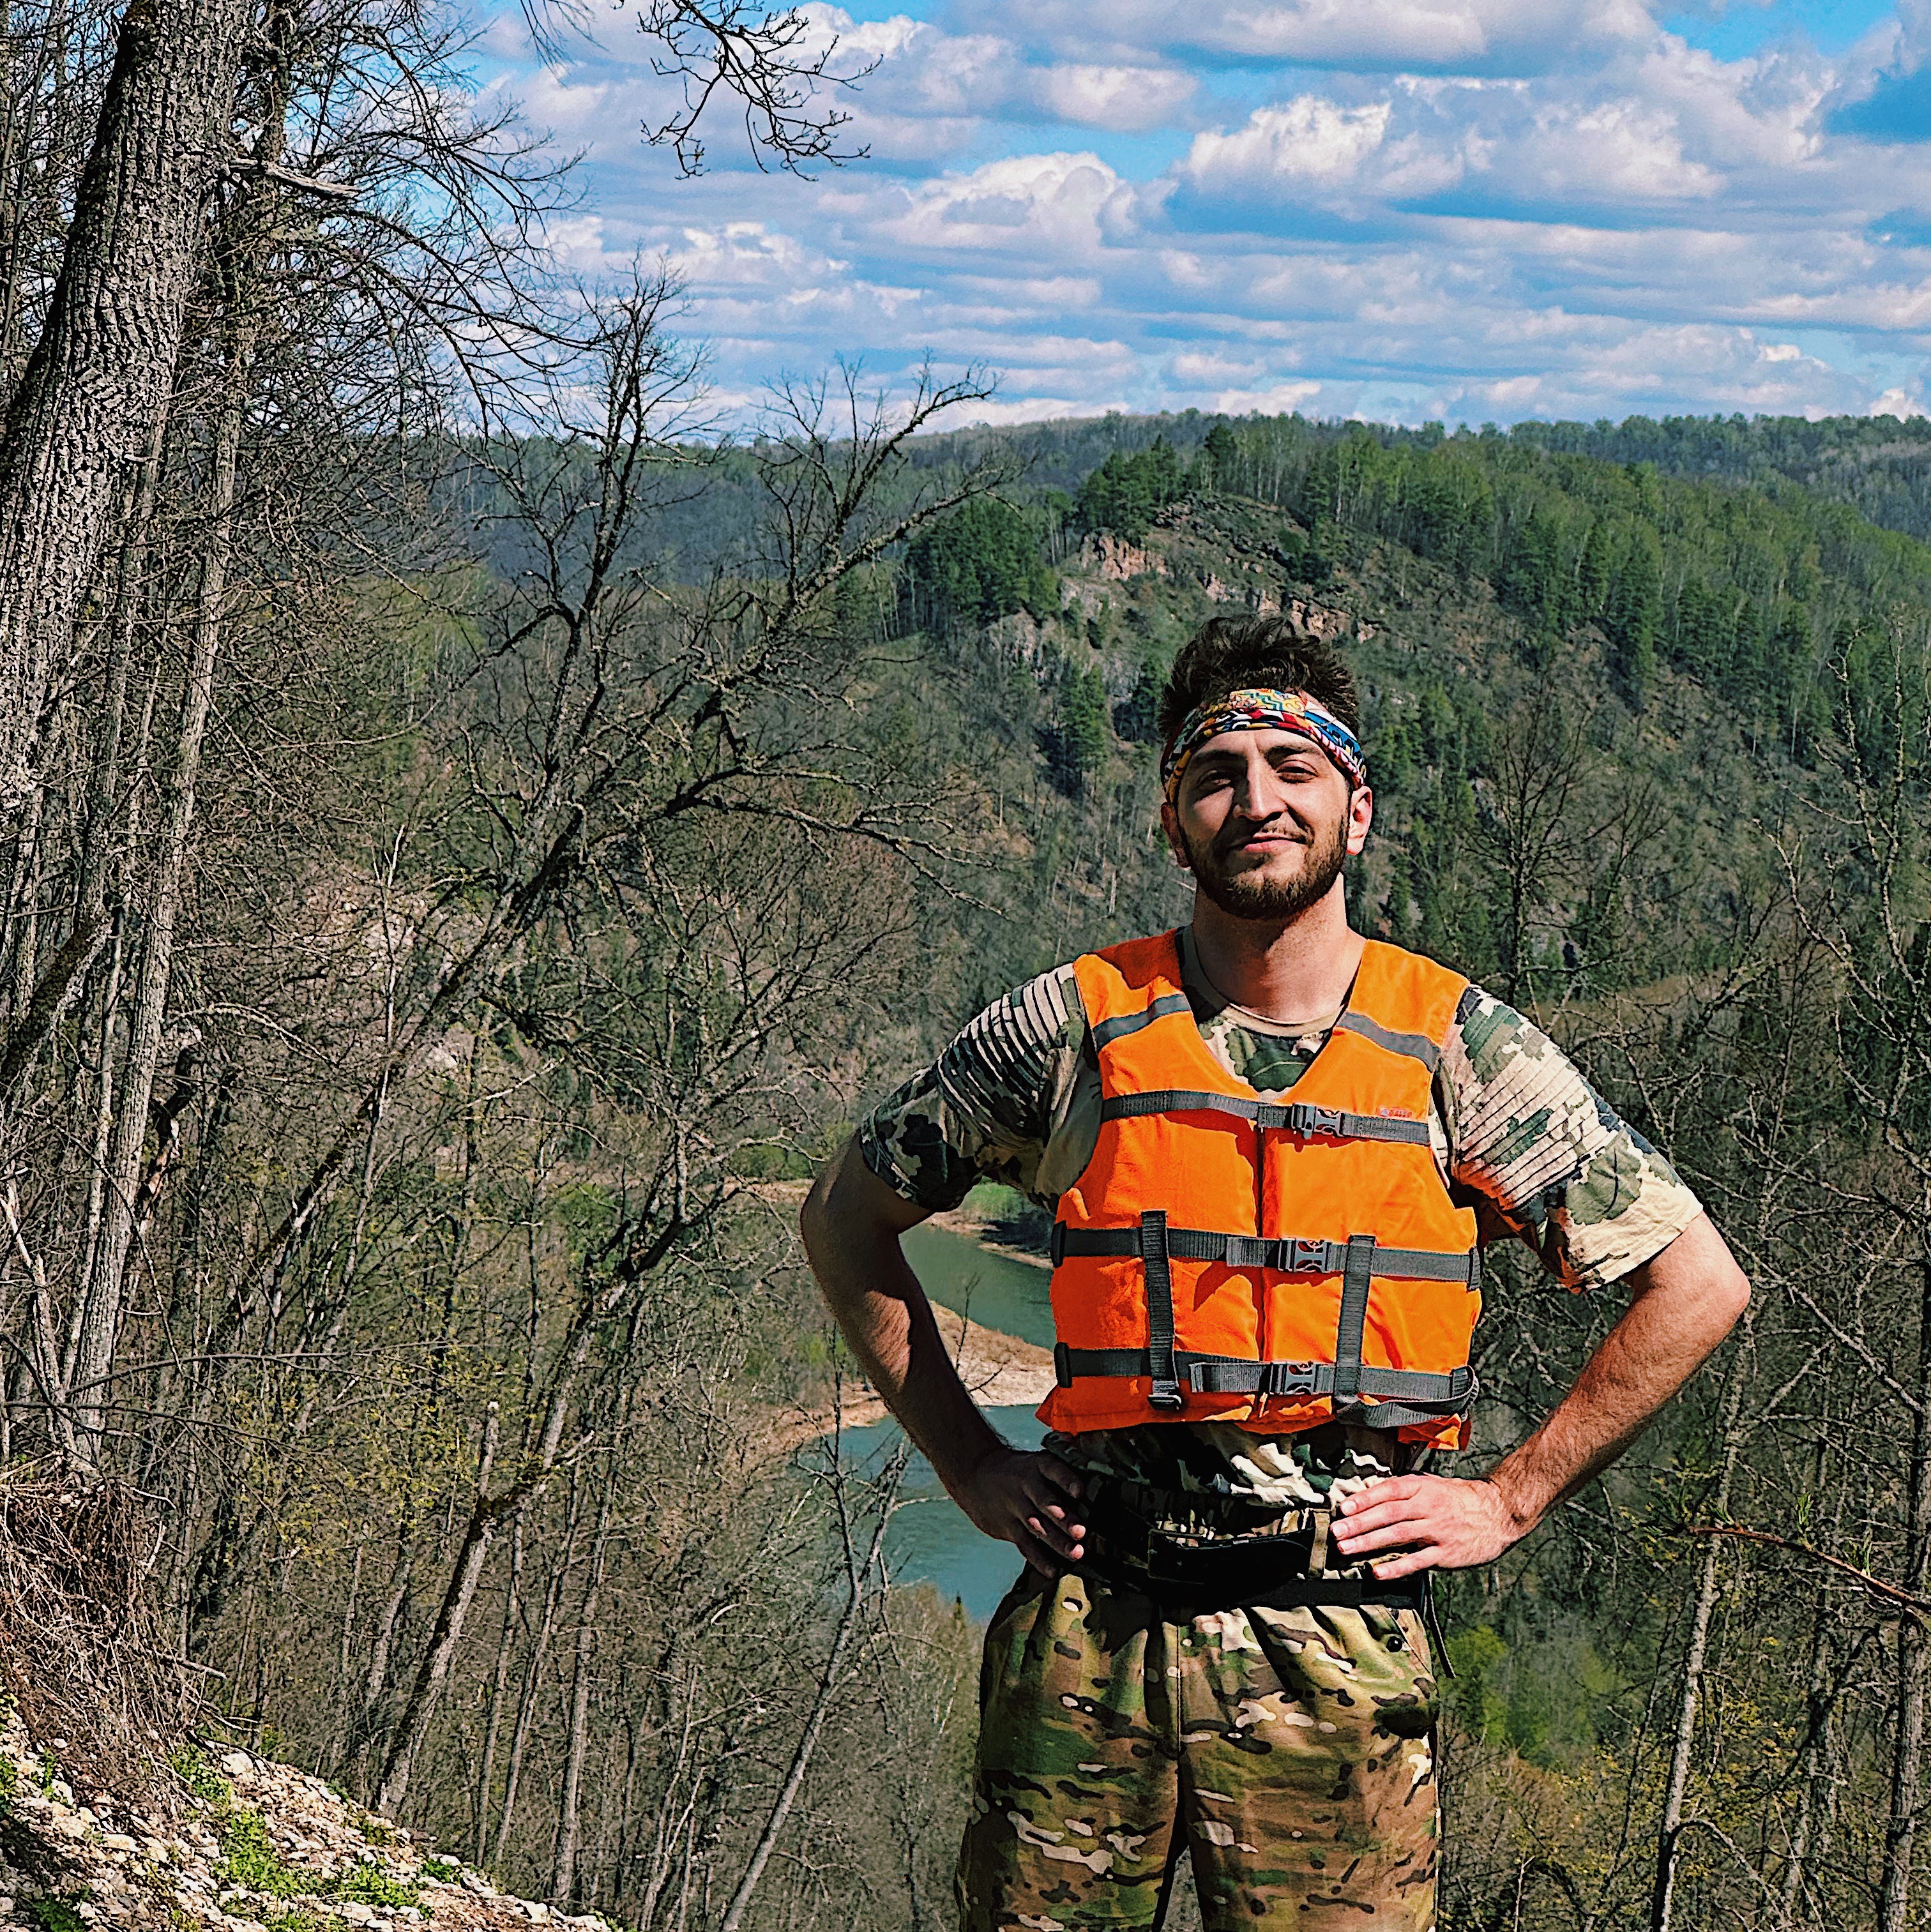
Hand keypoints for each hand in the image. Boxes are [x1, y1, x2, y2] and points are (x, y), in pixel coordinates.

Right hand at [953, 1448, 1087, 1575]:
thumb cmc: (1019, 1470)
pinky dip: (1039, 1559)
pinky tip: (1053, 1570)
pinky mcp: (1007, 1526)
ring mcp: (1015, 1507)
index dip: (1066, 1480)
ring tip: (1075, 1554)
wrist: (976, 1473)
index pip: (1053, 1470)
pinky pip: (1024, 1545)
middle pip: (1046, 1502)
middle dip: (1064, 1518)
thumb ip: (1062, 1472)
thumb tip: (1096, 1480)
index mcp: (1037, 1466)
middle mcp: (1026, 1485)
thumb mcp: (1036, 1461)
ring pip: (1037, 1526)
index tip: (1080, 1492)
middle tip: (1080, 1532)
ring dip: (1057, 1542)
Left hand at [1330, 1474, 1530, 1578]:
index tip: (1343, 1507)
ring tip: (1347, 1549)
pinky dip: (1396, 1567)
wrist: (1498, 1512)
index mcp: (1422, 1488)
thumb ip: (1404, 1491)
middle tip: (1336, 1532)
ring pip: (1398, 1535)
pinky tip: (1377, 1572)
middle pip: (1388, 1514)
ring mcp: (1437, 1531)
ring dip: (1370, 1543)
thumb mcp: (1432, 1485)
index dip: (1364, 1499)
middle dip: (1359, 1523)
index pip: (1388, 1491)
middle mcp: (1427, 1507)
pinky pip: (1417, 1561)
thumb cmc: (1459, 1498)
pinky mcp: (1445, 1553)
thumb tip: (1369, 1495)